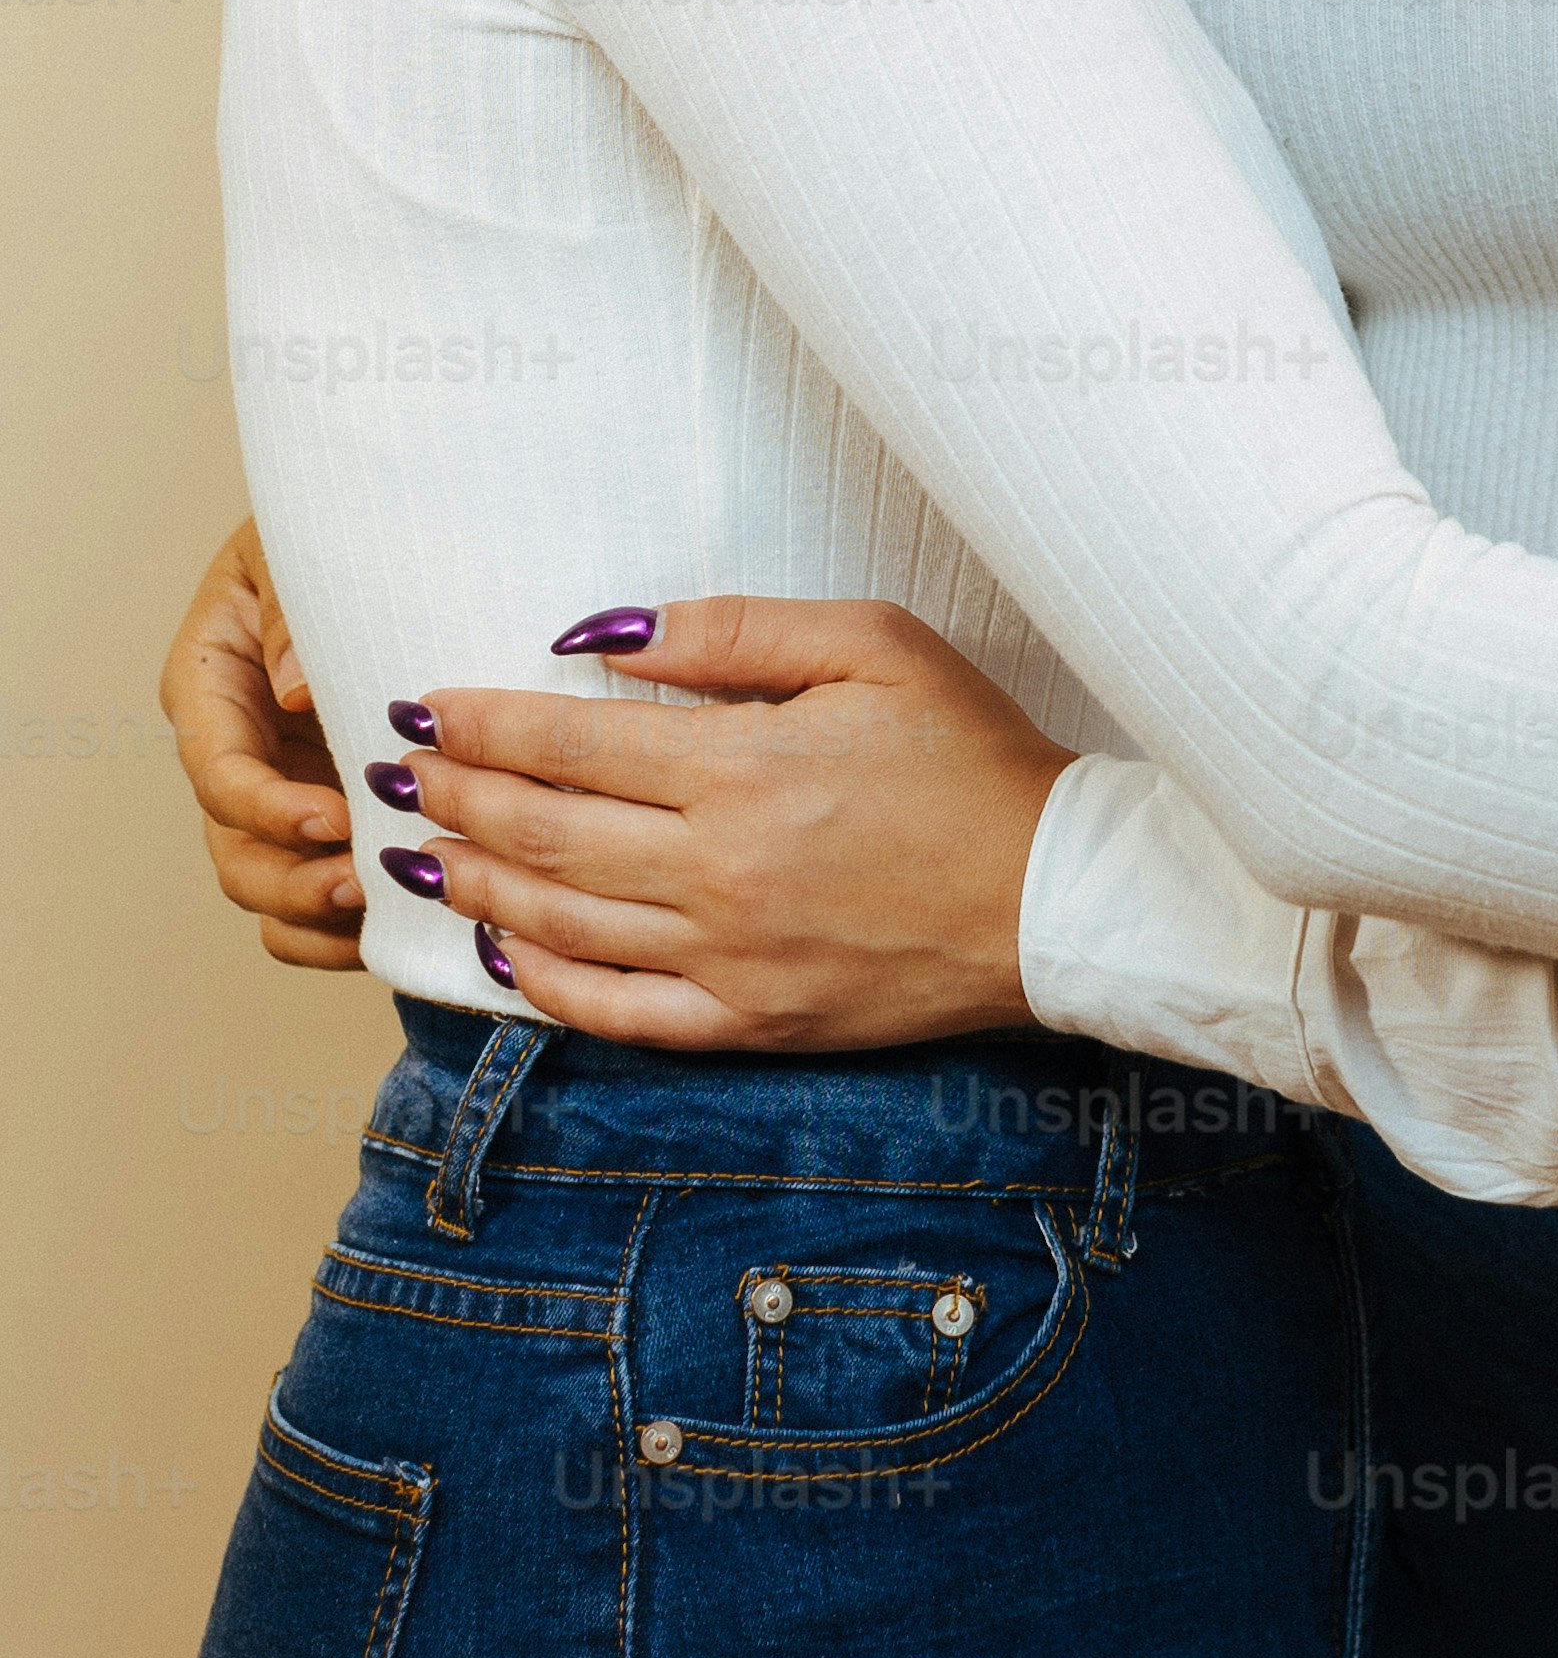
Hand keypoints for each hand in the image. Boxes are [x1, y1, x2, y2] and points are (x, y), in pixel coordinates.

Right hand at [162, 522, 365, 966]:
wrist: (368, 544)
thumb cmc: (327, 538)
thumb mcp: (293, 552)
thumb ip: (293, 613)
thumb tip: (293, 689)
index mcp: (210, 689)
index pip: (219, 772)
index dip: (268, 809)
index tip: (333, 818)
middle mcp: (239, 752)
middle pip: (237, 853)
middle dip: (294, 882)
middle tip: (364, 882)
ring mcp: (283, 791)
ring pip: (273, 888)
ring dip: (322, 914)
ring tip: (388, 910)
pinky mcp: (330, 814)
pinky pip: (316, 898)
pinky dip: (346, 928)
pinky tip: (401, 927)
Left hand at [386, 599, 1069, 1051]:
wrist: (1056, 894)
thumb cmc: (974, 756)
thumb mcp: (874, 646)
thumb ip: (734, 633)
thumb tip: (607, 636)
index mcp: (744, 768)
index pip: (571, 742)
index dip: (484, 724)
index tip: (426, 706)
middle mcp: (719, 870)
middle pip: (548, 832)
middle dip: (460, 797)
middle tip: (400, 772)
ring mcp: (730, 958)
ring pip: (564, 923)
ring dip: (480, 882)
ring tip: (423, 851)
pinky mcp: (752, 1024)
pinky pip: (619, 1013)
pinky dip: (546, 987)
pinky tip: (503, 955)